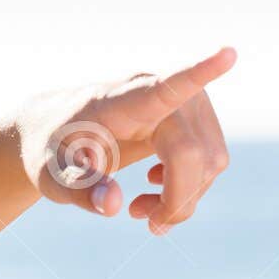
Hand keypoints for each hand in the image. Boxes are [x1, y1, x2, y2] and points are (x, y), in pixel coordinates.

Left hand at [19, 46, 236, 233]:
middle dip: (178, 199)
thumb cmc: (54, 150)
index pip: (167, 87)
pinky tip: (155, 190)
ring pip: (211, 159)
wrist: (59, 131)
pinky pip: (211, 158)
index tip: (228, 53)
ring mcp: (183, 102)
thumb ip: (79, 188)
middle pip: (195, 153)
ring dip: (184, 197)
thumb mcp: (51, 174)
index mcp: (123, 99)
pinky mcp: (194, 118)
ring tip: (140, 210)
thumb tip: (112, 206)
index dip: (200, 73)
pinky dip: (190, 187)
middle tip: (148, 226)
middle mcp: (162, 92)